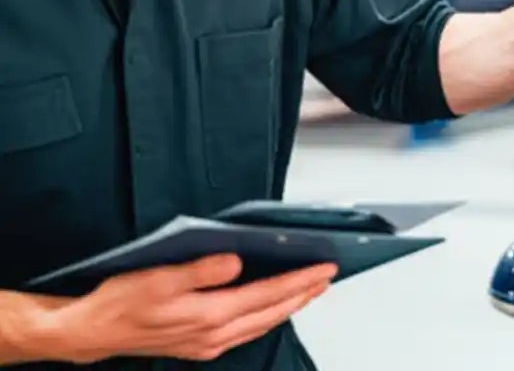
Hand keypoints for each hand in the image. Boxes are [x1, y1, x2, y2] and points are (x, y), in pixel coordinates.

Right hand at [35, 254, 334, 363]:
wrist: (92, 332)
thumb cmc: (120, 302)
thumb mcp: (158, 277)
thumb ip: (201, 270)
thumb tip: (236, 261)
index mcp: (209, 314)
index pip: (269, 295)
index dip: (301, 281)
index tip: (325, 269)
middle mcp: (214, 334)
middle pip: (273, 312)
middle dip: (303, 294)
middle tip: (327, 277)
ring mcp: (208, 343)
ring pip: (262, 324)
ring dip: (288, 307)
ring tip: (309, 290)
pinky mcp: (199, 346)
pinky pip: (245, 332)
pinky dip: (265, 318)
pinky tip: (270, 309)